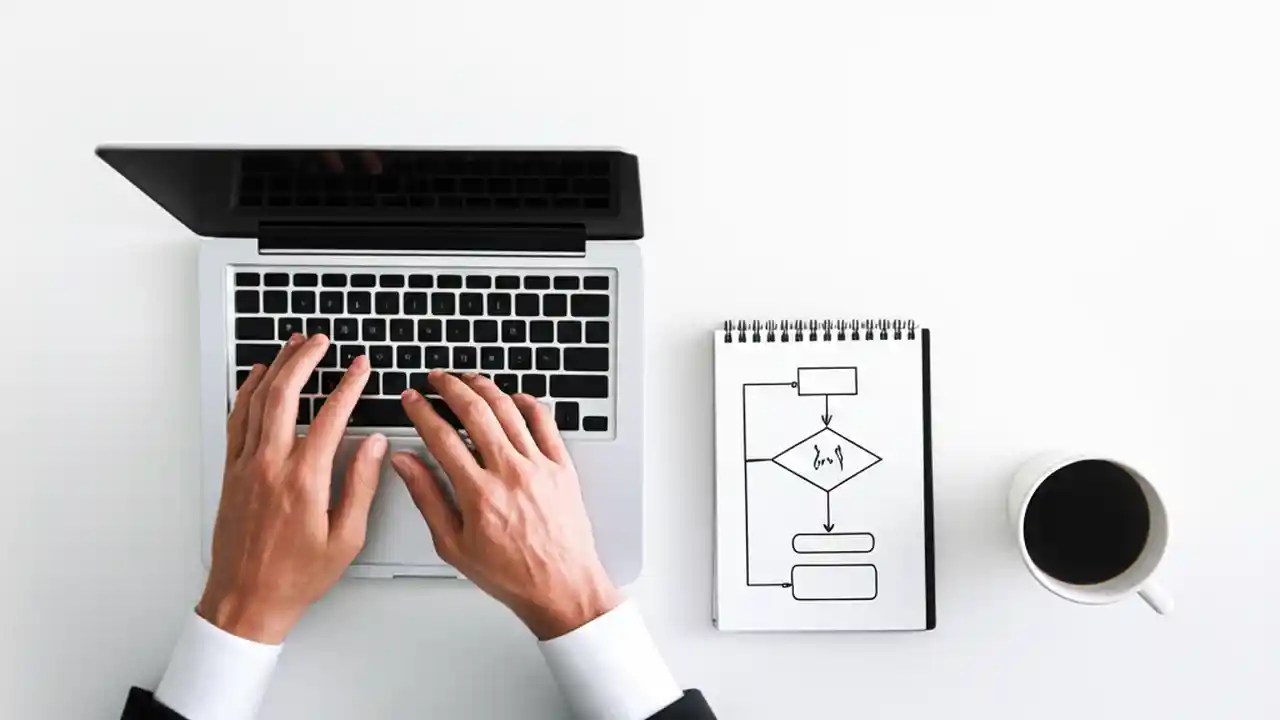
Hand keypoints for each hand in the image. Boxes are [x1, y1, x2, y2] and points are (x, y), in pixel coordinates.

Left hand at [198, 333, 386, 643]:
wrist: (246, 599)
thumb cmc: (297, 576)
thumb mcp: (345, 538)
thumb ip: (360, 486)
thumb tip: (372, 446)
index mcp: (303, 481)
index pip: (329, 417)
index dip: (348, 386)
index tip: (360, 367)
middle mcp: (270, 467)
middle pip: (284, 395)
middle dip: (304, 360)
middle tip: (320, 341)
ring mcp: (245, 467)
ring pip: (256, 401)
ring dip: (276, 367)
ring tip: (292, 345)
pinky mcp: (231, 473)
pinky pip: (236, 421)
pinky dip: (246, 392)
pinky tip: (255, 378)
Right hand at [391, 371, 620, 639]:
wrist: (562, 587)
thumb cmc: (510, 574)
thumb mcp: (454, 545)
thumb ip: (428, 498)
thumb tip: (405, 463)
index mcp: (479, 493)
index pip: (442, 437)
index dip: (422, 411)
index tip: (412, 400)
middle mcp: (510, 473)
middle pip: (476, 412)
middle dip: (451, 387)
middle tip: (436, 378)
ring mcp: (540, 466)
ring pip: (509, 410)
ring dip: (485, 388)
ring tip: (468, 379)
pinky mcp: (562, 467)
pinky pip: (545, 423)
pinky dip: (528, 403)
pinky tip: (514, 397)